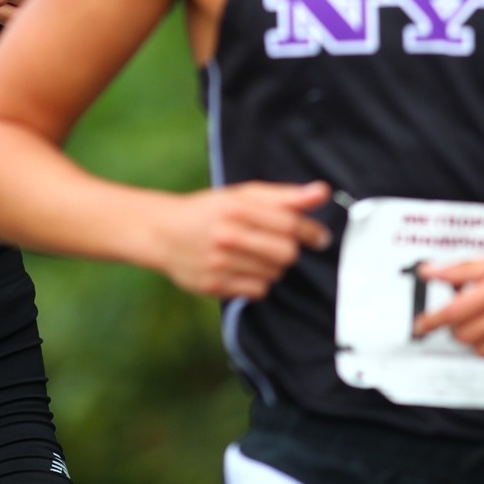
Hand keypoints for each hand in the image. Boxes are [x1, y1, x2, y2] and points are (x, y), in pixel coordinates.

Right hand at [151, 181, 331, 298]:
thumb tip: (321, 192)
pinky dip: (257, 282)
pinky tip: (242, 269)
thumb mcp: (242, 195)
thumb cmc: (207, 211)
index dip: (310, 231)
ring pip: (274, 273)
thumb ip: (284, 196)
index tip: (317, 237)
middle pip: (286, 253)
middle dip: (288, 250)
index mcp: (236, 207)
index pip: (289, 222)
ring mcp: (219, 262)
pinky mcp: (214, 285)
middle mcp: (227, 234)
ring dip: (272, 266)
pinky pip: (258, 291)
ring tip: (253, 254)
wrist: (161, 231)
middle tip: (276, 245)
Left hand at [414, 256, 483, 355]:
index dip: (431, 320)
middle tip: (457, 315)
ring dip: (471, 339)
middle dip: (453, 327)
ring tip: (477, 321)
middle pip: (463, 334)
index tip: (421, 324)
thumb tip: (429, 272)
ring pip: (478, 349)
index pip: (453, 311)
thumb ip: (463, 268)